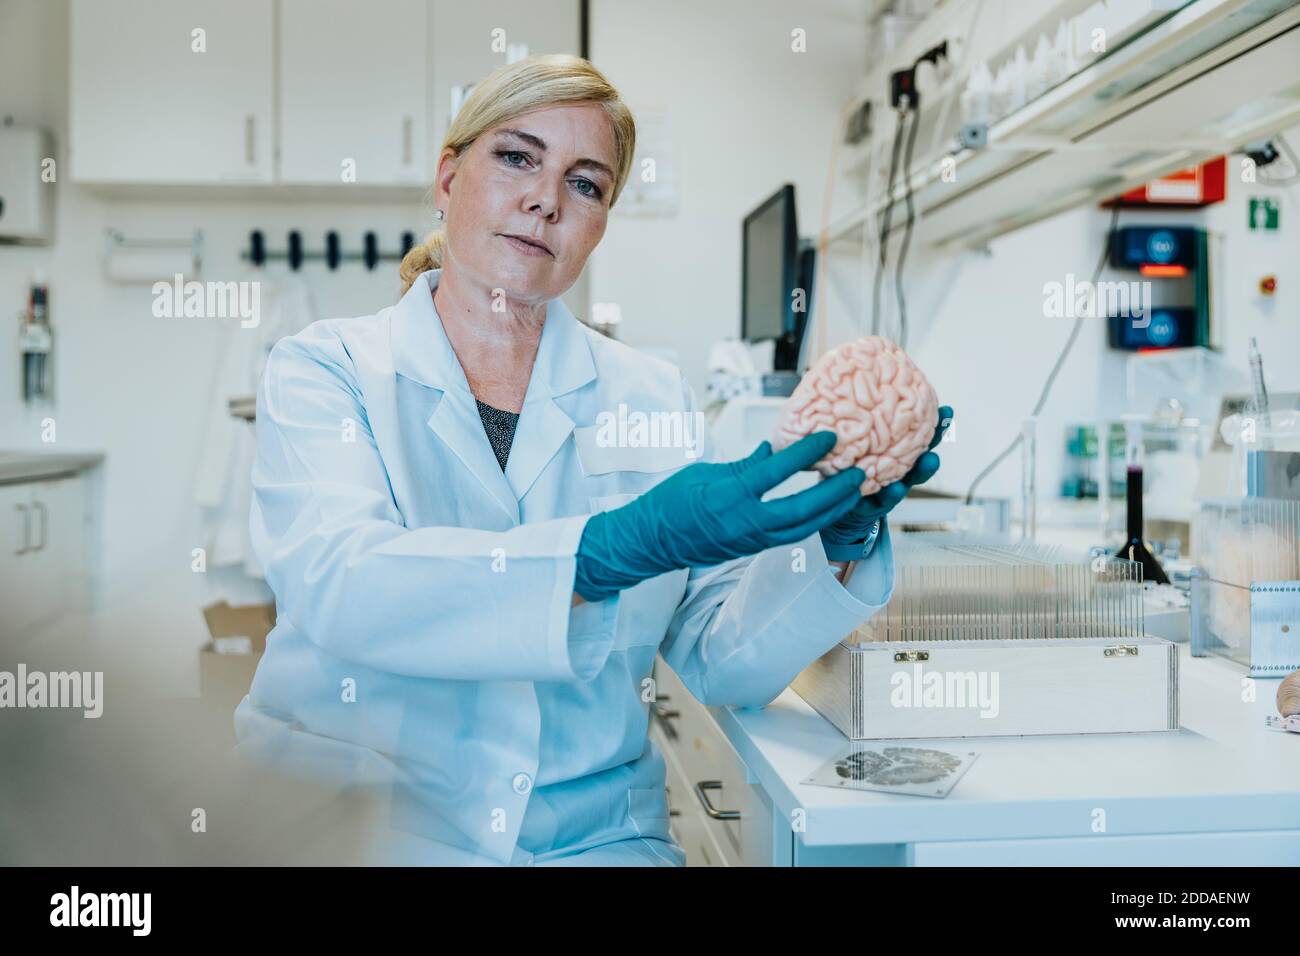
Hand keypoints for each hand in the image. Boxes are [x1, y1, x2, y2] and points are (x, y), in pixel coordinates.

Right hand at [575, 431, 864, 601]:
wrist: (648, 543)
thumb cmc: (668, 502)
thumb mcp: (703, 472)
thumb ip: (742, 464)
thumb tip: (773, 451)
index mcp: (728, 496)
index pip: (776, 471)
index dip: (806, 452)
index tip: (830, 436)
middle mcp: (744, 521)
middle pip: (802, 508)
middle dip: (835, 491)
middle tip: (860, 472)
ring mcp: (749, 539)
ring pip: (803, 527)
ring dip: (832, 510)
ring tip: (854, 491)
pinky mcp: (750, 548)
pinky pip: (791, 535)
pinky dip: (814, 521)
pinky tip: (828, 508)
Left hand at [819, 405, 952, 561]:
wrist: (832, 506)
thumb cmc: (840, 467)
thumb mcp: (845, 442)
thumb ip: (851, 422)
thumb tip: (846, 380)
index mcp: (891, 448)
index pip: (915, 432)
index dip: (933, 421)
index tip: (946, 410)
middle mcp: (894, 466)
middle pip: (920, 452)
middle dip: (934, 439)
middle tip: (944, 425)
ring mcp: (889, 485)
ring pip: (910, 477)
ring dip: (923, 469)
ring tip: (930, 460)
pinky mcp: (875, 504)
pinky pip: (885, 499)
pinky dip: (892, 494)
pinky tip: (896, 488)